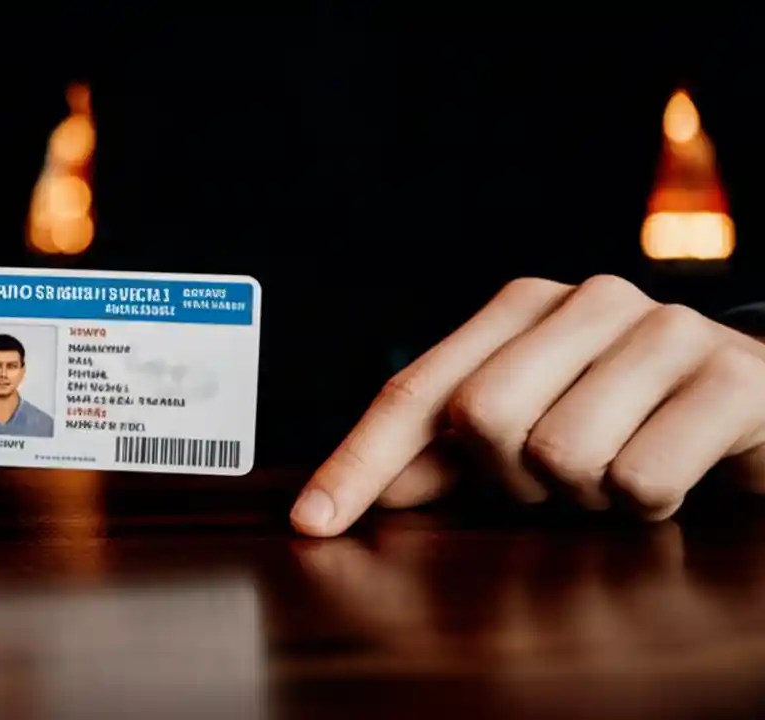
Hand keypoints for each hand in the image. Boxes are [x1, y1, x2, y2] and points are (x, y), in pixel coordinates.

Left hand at [291, 275, 764, 535]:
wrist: (760, 399)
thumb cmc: (629, 416)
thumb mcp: (530, 430)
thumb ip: (447, 456)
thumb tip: (359, 496)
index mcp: (520, 308)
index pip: (415, 392)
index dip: (358, 461)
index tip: (310, 523)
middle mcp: (586, 302)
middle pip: (481, 417)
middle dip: (508, 479)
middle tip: (553, 480)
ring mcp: (663, 331)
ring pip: (562, 452)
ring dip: (583, 494)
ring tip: (617, 469)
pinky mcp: (730, 378)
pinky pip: (641, 477)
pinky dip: (646, 502)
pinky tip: (671, 472)